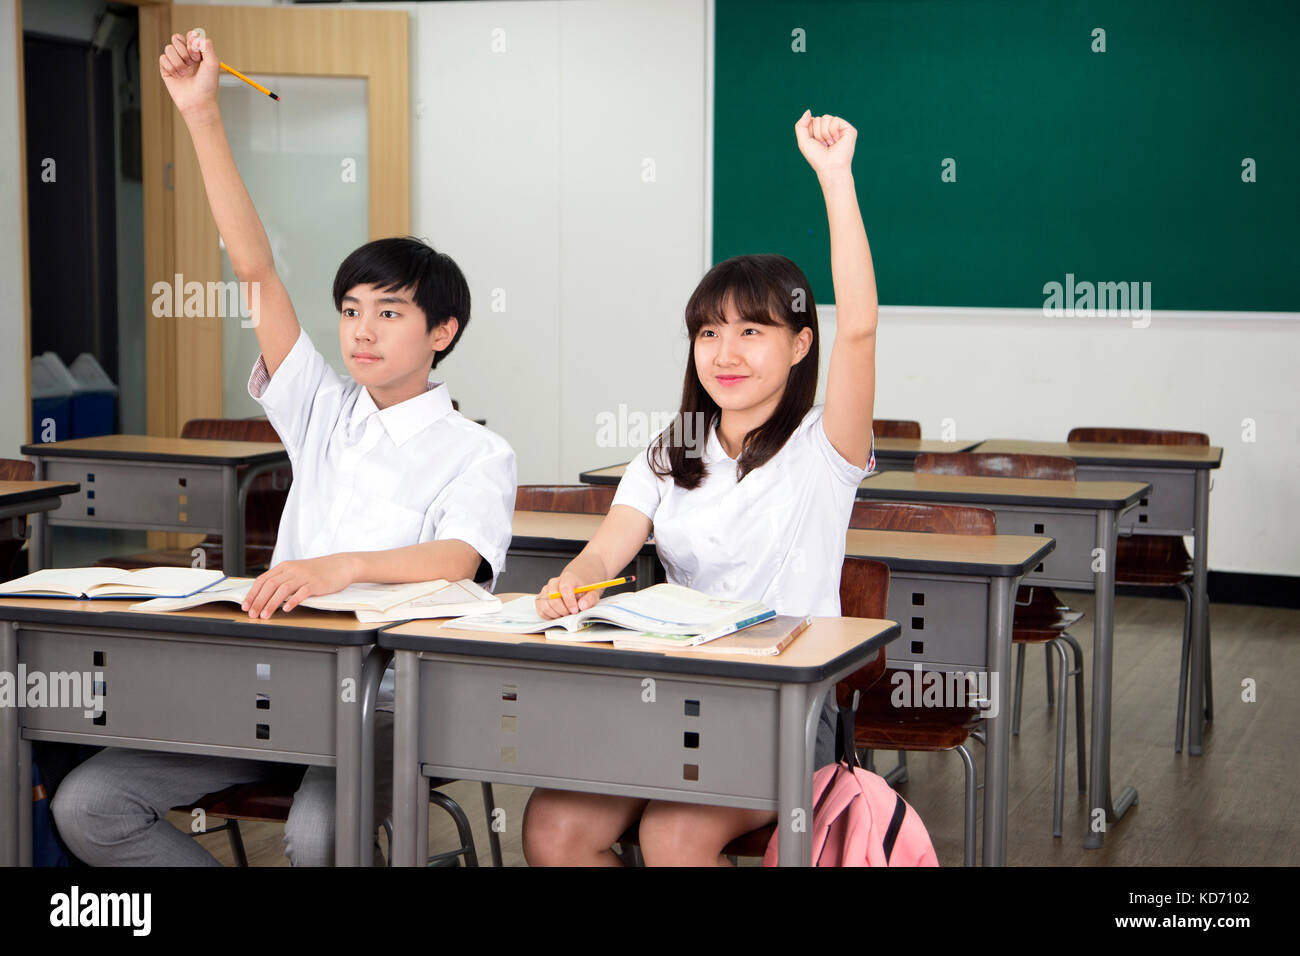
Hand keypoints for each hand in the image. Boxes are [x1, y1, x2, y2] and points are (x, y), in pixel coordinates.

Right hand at [159, 29, 219, 121]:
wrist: (197, 102)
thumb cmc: (207, 85)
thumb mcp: (213, 63)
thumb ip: (207, 45)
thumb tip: (195, 36)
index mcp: (198, 53)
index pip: (190, 35)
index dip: (192, 41)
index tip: (198, 54)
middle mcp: (186, 56)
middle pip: (176, 38)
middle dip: (184, 51)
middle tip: (192, 63)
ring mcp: (176, 62)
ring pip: (168, 48)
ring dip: (178, 61)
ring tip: (185, 73)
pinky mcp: (166, 69)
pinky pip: (162, 58)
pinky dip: (170, 67)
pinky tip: (177, 76)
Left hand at [242, 555, 357, 618]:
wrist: (340, 565)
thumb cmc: (318, 571)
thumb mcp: (297, 571)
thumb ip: (283, 580)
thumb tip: (266, 595)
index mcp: (285, 567)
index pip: (263, 580)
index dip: (252, 593)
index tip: (246, 606)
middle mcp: (292, 570)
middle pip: (270, 585)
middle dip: (258, 601)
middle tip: (253, 614)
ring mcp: (304, 576)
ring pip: (282, 589)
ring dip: (271, 603)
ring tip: (265, 615)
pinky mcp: (316, 583)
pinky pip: (301, 592)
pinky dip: (292, 600)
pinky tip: (287, 608)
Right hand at [535, 571, 602, 618]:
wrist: (576, 585)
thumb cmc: (582, 589)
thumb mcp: (593, 592)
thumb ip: (590, 598)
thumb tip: (582, 605)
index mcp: (567, 578)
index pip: (564, 588)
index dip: (569, 602)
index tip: (575, 610)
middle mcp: (554, 583)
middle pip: (553, 599)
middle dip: (563, 611)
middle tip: (571, 613)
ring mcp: (545, 591)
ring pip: (546, 606)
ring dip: (556, 614)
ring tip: (565, 613)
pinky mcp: (540, 599)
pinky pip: (541, 611)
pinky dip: (550, 616)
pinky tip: (559, 614)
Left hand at [794, 109, 856, 176]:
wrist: (829, 167)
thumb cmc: (817, 157)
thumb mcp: (803, 141)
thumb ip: (801, 125)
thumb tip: (808, 110)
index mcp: (821, 131)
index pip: (811, 120)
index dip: (810, 132)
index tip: (815, 144)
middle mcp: (831, 128)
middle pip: (818, 118)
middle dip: (817, 132)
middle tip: (823, 144)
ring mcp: (840, 128)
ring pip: (826, 118)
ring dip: (824, 133)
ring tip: (830, 143)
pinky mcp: (849, 129)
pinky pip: (835, 120)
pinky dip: (832, 131)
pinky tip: (836, 140)